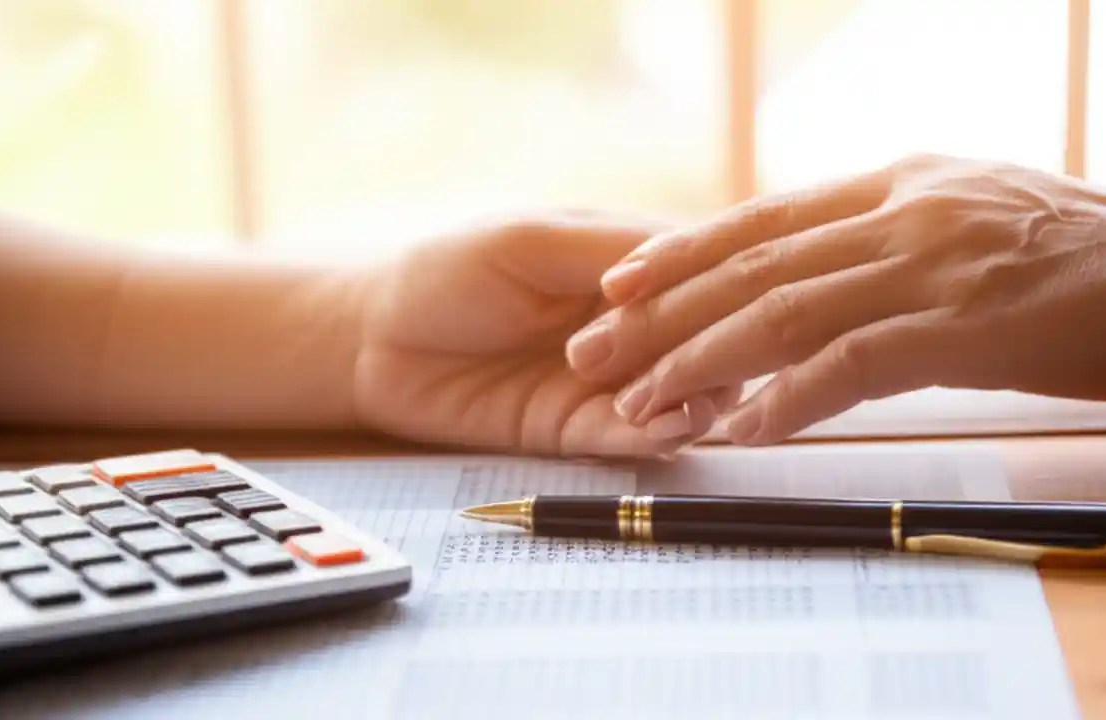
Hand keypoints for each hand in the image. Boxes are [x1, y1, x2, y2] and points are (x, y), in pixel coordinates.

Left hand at [355, 215, 739, 456]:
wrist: (372, 341)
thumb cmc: (444, 270)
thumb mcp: (530, 241)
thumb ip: (608, 253)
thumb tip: (697, 266)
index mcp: (624, 264)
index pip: (702, 274)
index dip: (725, 289)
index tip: (733, 301)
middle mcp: (629, 323)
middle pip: (705, 338)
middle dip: (713, 351)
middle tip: (702, 361)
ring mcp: (608, 379)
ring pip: (681, 393)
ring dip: (694, 398)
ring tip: (689, 401)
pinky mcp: (577, 428)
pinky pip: (631, 436)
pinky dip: (655, 434)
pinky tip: (661, 425)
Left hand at [565, 155, 1105, 444]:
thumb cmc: (1073, 252)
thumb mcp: (962, 218)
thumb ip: (882, 239)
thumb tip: (808, 278)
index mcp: (891, 183)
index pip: (759, 218)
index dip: (678, 251)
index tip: (613, 283)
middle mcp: (898, 213)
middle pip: (751, 265)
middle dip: (662, 312)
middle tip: (592, 351)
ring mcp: (931, 265)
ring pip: (785, 312)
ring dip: (703, 361)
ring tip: (642, 401)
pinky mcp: (968, 326)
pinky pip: (855, 364)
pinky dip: (790, 399)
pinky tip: (742, 428)